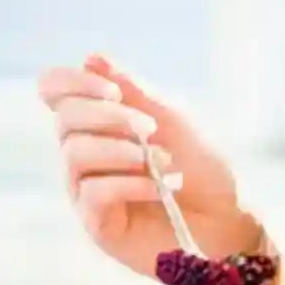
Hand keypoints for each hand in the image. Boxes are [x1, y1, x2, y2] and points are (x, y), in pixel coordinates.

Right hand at [38, 54, 261, 276]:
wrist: (228, 218)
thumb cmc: (202, 169)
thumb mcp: (171, 120)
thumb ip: (133, 92)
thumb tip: (92, 59)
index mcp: (97, 125)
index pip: (55, 92)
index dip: (72, 82)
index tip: (112, 89)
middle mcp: (85, 156)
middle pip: (65, 121)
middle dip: (109, 116)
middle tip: (150, 128)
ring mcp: (87, 191)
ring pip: (76, 155)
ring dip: (121, 151)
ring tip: (162, 161)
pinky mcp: (99, 225)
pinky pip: (93, 193)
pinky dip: (129, 184)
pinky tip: (159, 187)